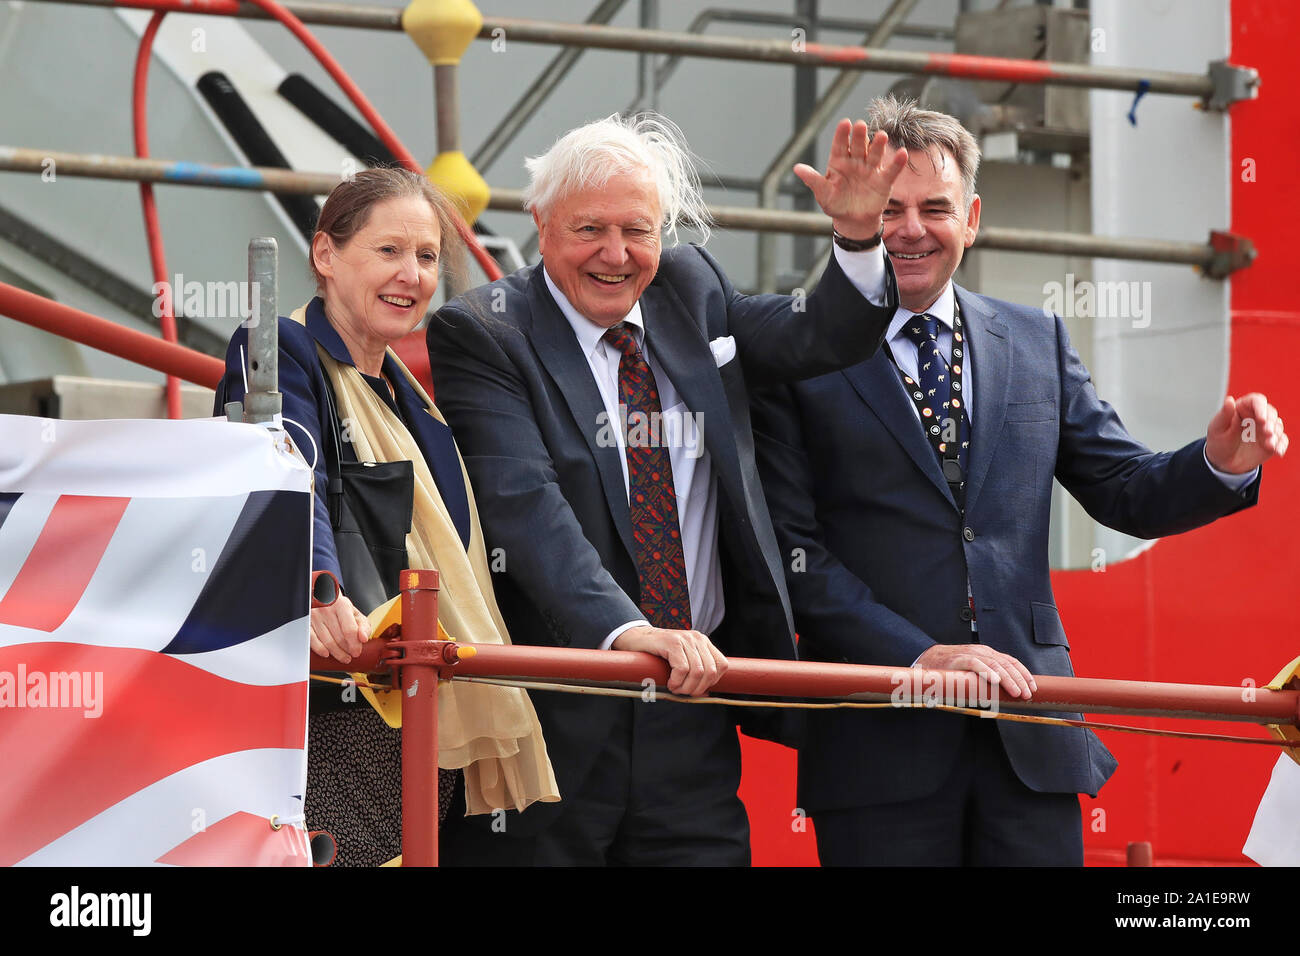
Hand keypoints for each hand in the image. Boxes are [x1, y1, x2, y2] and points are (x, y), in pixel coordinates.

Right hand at [310, 594, 370, 663]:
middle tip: (350, 656)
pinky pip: (312, 639)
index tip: (356, 652)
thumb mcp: (356, 614)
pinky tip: (326, 653)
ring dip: (336, 652)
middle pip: (339, 637)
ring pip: (327, 641)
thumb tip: (364, 639)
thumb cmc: (341, 609)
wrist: (323, 598)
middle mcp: (327, 609)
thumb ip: (364, 626)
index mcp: (342, 605)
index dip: (354, 644)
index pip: (349, 629)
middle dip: (346, 650)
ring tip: (343, 657)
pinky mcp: (305, 621)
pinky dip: (319, 649)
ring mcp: (314, 615)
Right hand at [612, 625, 727, 696]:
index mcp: (703, 642)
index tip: (698, 688)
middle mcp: (697, 638)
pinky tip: (670, 683)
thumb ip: (695, 671)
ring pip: (697, 671)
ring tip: (675, 688)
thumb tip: (706, 693)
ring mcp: (685, 639)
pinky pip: (682, 668)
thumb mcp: (681, 660)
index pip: (722, 665)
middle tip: (684, 692)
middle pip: (710, 671)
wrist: (636, 638)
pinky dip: (677, 681)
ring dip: (686, 687)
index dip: (712, 682)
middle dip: (698, 688)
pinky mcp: (672, 642)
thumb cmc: (658, 654)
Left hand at [793, 119, 908, 240]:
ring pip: (875, 154)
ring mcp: (870, 170)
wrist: (853, 221)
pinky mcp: (884, 181)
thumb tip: (796, 168)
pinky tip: (901, 153)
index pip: (840, 145)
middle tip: (860, 126)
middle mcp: (856, 162)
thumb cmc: (835, 204)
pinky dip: (897, 162)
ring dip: (878, 145)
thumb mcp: (823, 193)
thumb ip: (813, 180)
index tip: (844, 123)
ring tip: (881, 136)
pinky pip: (891, 170)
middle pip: (858, 146)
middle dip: (859, 136)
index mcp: (839, 162)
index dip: (842, 134)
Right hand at [914, 643, 1036, 699]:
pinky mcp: (960, 659)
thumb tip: (1008, 694)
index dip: (1024, 674)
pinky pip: (976, 664)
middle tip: (1027, 695)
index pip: (1011, 661)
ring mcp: (971, 653)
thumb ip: (989, 678)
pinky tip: (995, 681)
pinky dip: (987, 672)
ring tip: (1016, 692)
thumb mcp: (975, 673)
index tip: (1033, 688)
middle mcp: (982, 651)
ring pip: (995, 664)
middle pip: (1007, 664)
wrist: (929, 661)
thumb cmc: (954, 670)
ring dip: (1008, 679)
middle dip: (1020, 680)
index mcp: (988, 654)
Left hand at [1205, 392, 1286, 473]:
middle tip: (1267, 433)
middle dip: (1271, 422)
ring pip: (1277, 426)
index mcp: (1243, 408)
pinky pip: (1282, 441)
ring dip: (1276, 435)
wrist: (1223, 462)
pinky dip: (1281, 445)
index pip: (1256, 401)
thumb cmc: (1218, 441)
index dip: (1261, 408)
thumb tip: (1229, 399)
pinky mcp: (1272, 440)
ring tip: (1269, 445)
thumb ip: (1224, 414)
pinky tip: (1277, 452)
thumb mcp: (1217, 428)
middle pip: (1270, 412)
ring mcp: (1266, 428)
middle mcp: (1257, 416)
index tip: (1261, 419)